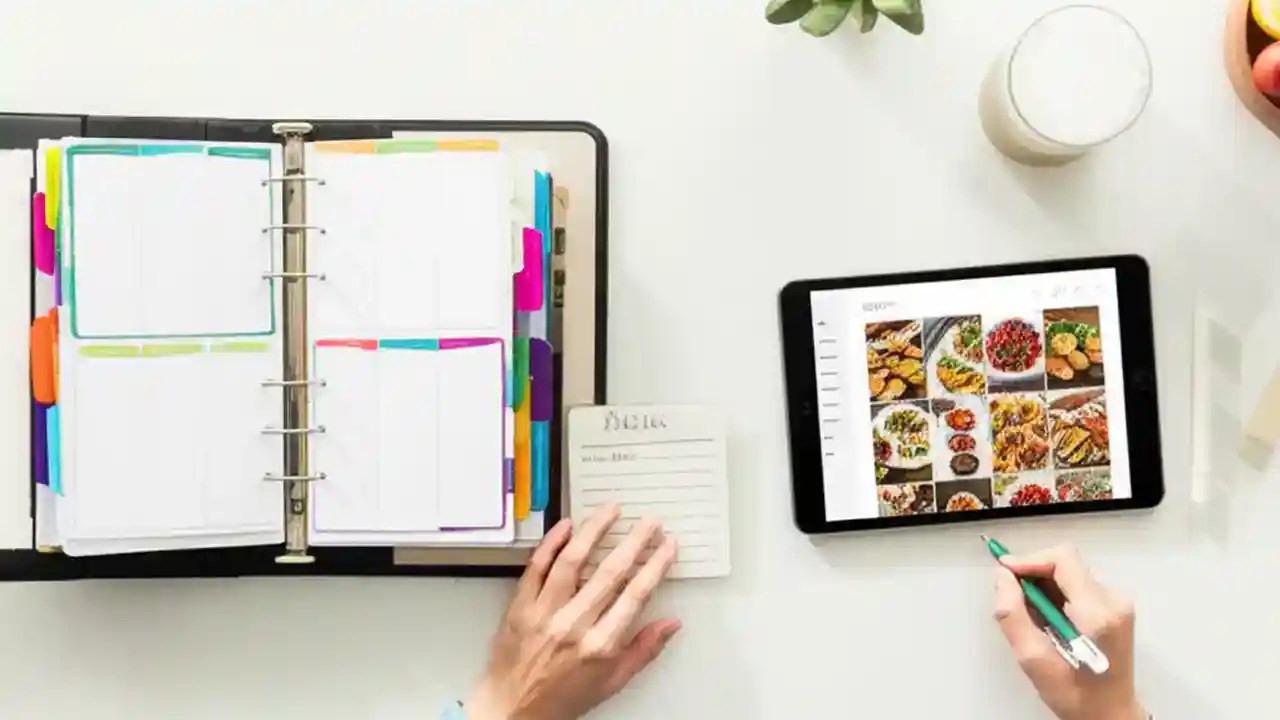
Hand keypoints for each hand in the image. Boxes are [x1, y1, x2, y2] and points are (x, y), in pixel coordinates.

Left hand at [466, 504, 680, 719]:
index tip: (667, 547)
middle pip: (610, 573)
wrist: (512, 709)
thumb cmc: (561, 698)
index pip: (635, 595)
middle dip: (635, 542)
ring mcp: (544, 613)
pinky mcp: (520, 606)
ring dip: (594, 531)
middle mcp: (573, 626)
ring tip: (611, 510)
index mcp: (599, 645)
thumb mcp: (612, 682)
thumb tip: (671, 624)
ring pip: (572, 561)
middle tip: (649, 522)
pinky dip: (552, 543)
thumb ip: (644, 650)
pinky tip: (567, 526)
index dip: (655, 566)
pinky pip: (536, 566)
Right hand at [993, 545, 1145, 719]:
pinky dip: (1056, 596)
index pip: (1063, 559)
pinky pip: (1077, 586)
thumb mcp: (1033, 660)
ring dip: (1043, 588)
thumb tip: (1001, 577)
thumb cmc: (1076, 696)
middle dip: (1033, 575)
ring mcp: (1117, 604)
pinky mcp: (1115, 608)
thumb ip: (1013, 615)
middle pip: (1066, 564)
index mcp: (1098, 613)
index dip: (1029, 560)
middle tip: (1012, 599)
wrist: (1110, 715)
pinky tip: (1048, 621)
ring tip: (1032, 618)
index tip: (1004, 571)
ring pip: (1069, 574)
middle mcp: (1113, 601)